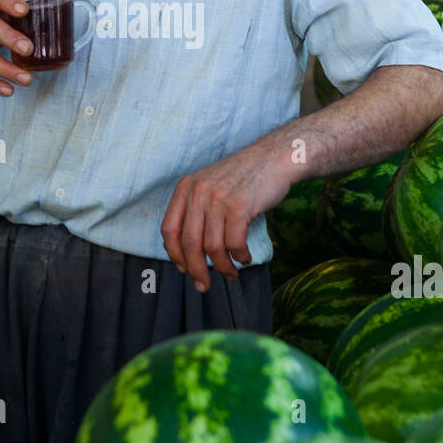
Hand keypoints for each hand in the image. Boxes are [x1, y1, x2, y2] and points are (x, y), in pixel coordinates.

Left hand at [161, 136, 297, 291]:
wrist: (273, 158)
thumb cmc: (243, 178)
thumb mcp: (209, 186)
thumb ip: (196, 211)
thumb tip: (189, 253)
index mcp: (186, 188)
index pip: (169, 229)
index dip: (175, 254)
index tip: (184, 268)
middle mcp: (198, 192)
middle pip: (189, 243)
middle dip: (196, 270)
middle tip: (203, 285)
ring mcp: (218, 199)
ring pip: (213, 247)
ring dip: (222, 266)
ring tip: (230, 273)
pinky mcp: (239, 206)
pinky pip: (234, 244)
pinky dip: (240, 256)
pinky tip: (244, 257)